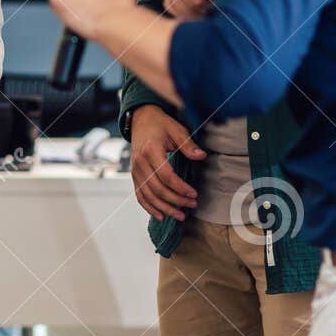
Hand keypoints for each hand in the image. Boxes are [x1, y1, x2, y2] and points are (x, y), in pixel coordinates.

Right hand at [127, 105, 206, 221]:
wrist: (140, 120)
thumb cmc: (159, 124)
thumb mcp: (176, 129)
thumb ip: (188, 144)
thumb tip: (201, 156)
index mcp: (150, 150)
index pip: (166, 175)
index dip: (180, 187)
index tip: (193, 194)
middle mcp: (140, 163)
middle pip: (157, 189)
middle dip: (175, 200)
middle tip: (191, 205)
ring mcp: (135, 171)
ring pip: (148, 195)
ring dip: (164, 208)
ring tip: (179, 215)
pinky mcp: (134, 175)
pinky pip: (139, 195)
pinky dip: (149, 207)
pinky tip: (160, 215)